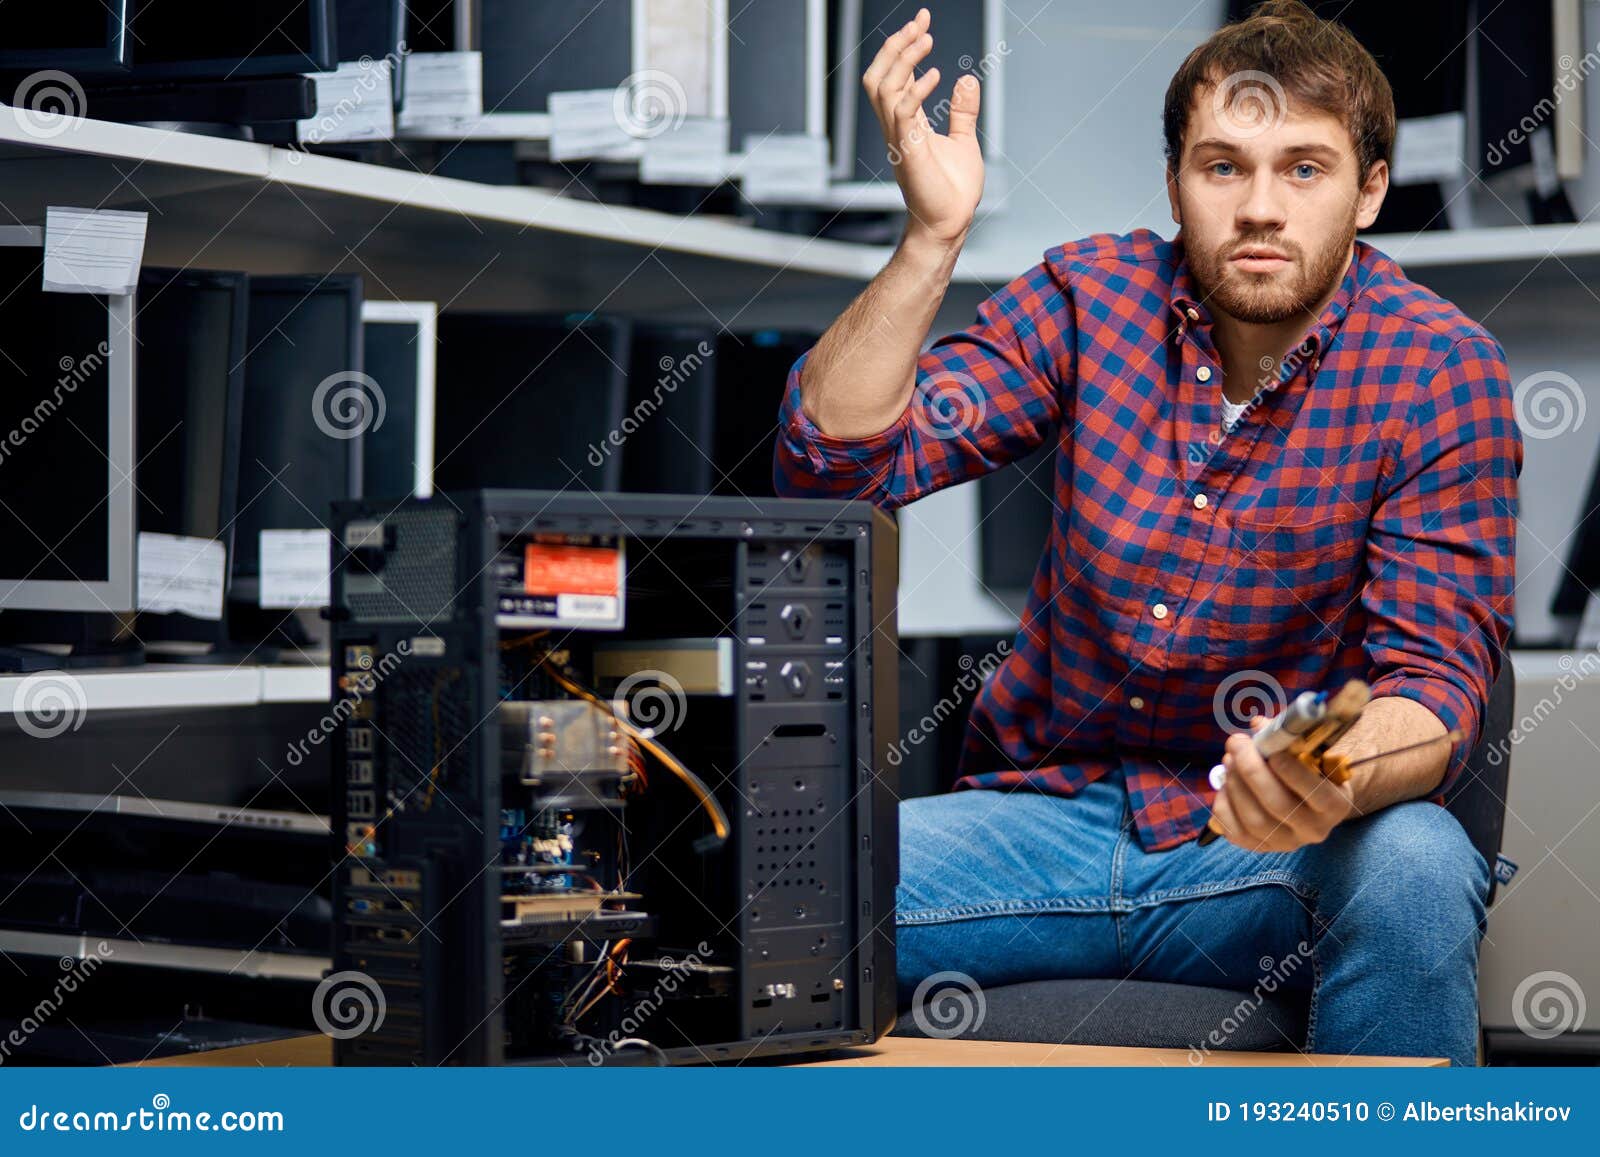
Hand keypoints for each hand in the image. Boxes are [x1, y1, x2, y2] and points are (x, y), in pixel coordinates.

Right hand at [861, 7, 984, 246]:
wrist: (950, 223)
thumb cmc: (953, 190)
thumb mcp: (963, 140)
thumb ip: (962, 111)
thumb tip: (967, 79)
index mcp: (906, 124)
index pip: (896, 77)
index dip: (904, 47)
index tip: (922, 20)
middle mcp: (896, 128)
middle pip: (878, 77)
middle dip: (895, 46)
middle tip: (919, 23)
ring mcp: (899, 139)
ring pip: (883, 88)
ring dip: (903, 59)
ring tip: (926, 39)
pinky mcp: (909, 151)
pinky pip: (902, 113)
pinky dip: (917, 90)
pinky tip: (938, 75)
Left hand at [1209, 715, 1356, 851]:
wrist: (1305, 803)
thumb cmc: (1308, 770)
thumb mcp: (1309, 753)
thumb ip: (1287, 739)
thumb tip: (1258, 724)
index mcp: (1335, 805)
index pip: (1318, 794)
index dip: (1294, 774)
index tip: (1273, 753)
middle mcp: (1314, 830)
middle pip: (1278, 805)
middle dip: (1251, 770)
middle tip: (1236, 743)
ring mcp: (1286, 843)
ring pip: (1254, 820)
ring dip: (1235, 785)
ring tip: (1229, 759)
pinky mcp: (1260, 848)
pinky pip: (1234, 831)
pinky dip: (1224, 804)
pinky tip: (1226, 784)